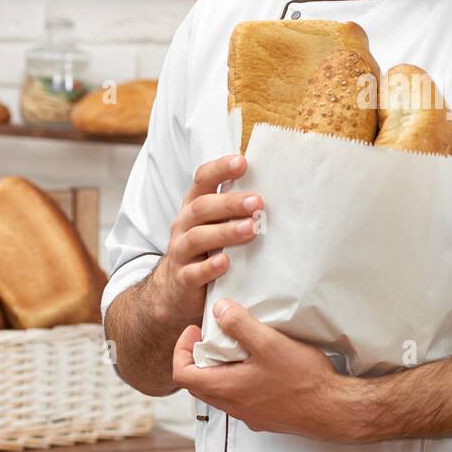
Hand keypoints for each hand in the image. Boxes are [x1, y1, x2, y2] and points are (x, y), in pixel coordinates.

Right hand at [152, 153, 263, 326]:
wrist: (174, 290)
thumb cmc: (205, 250)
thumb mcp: (214, 224)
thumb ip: (234, 208)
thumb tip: (277, 188)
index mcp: (195, 206)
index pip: (203, 180)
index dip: (220, 169)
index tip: (242, 161)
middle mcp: (185, 225)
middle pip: (202, 207)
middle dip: (230, 203)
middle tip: (257, 202)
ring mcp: (181, 252)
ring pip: (198, 237)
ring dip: (225, 232)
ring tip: (250, 229)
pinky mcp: (183, 279)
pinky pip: (194, 272)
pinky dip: (209, 268)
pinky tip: (225, 263)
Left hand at [171, 298, 365, 442]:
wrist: (331, 410)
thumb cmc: (302, 381)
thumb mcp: (269, 343)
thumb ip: (240, 324)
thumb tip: (219, 310)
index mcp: (226, 388)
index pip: (182, 374)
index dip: (181, 350)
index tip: (195, 332)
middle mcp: (232, 406)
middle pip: (198, 383)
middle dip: (200, 357)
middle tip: (214, 336)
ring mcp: (248, 414)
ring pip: (220, 391)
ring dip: (220, 368)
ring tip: (239, 347)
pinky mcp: (264, 416)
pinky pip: (240, 397)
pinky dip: (239, 379)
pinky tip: (261, 366)